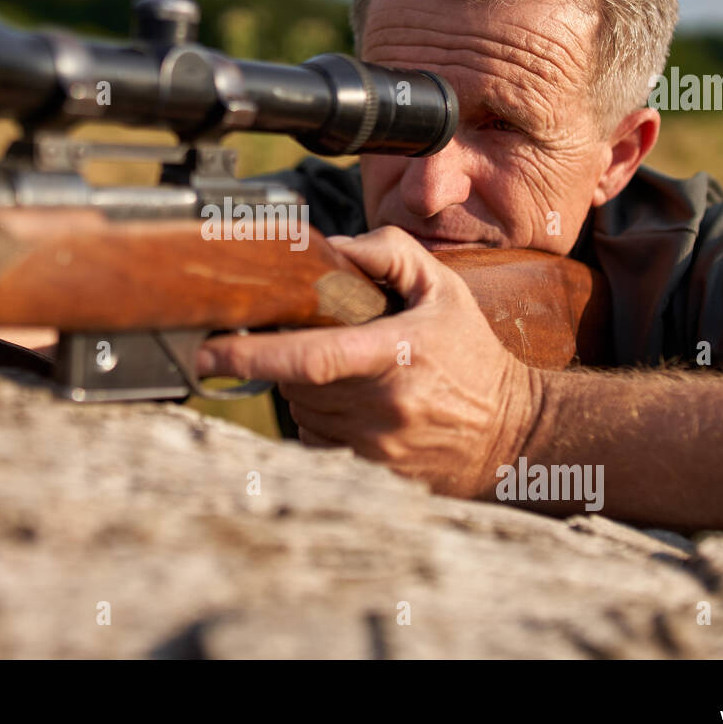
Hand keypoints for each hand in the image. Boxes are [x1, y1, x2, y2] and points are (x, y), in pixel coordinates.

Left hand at [195, 226, 540, 498]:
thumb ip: (392, 254)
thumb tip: (334, 247)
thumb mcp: (445, 290)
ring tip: (349, 376)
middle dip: (292, 359)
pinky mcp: (373, 476)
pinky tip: (353, 407)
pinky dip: (320, 421)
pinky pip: (317, 444)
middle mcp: (382, 408)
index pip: (312, 358)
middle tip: (323, 342)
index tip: (209, 352)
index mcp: (395, 356)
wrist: (513, 434)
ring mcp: (376, 449)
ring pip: (303, 414)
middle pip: (297, 383)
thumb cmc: (472, 356)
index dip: (254, 356)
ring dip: (307, 391)